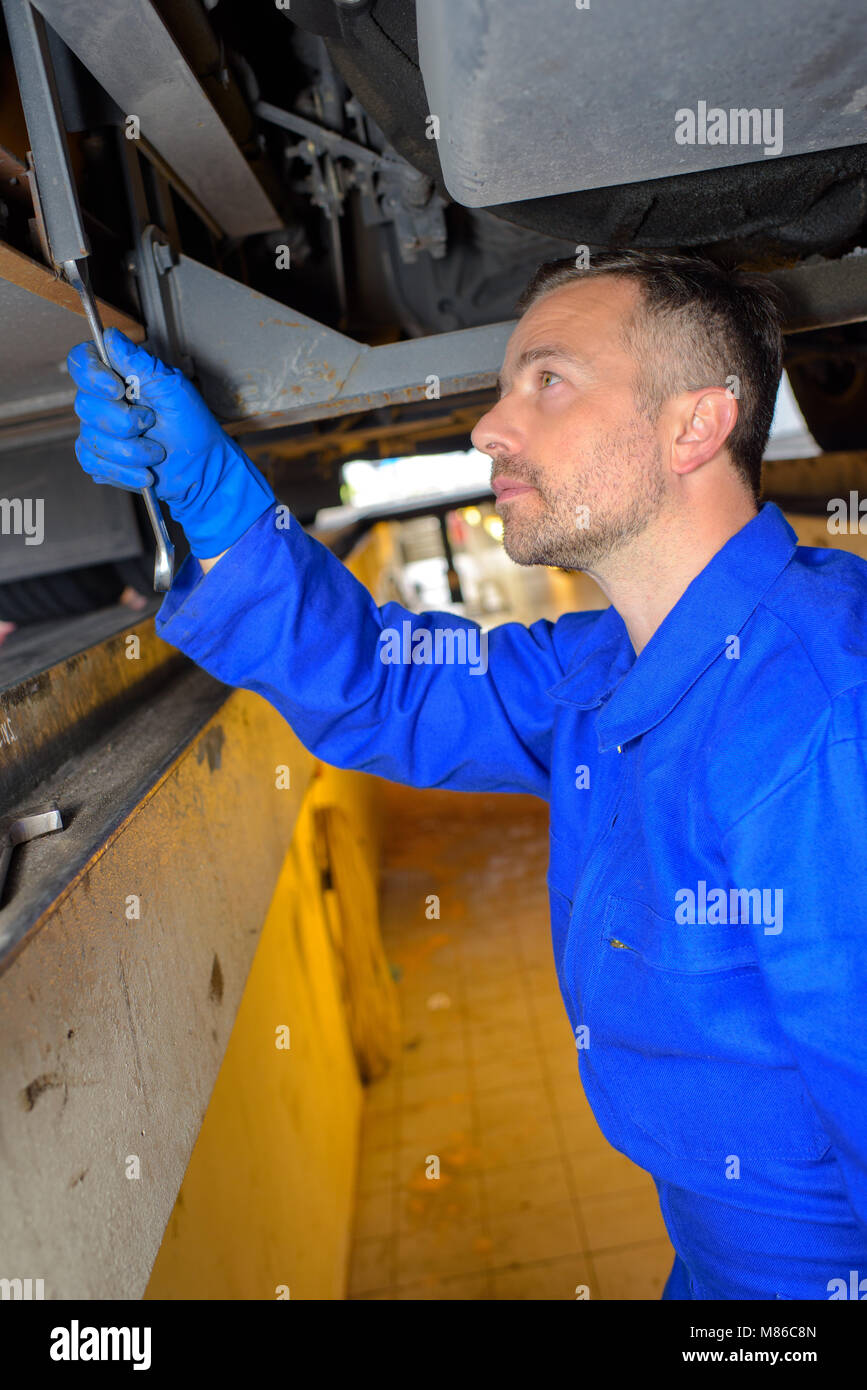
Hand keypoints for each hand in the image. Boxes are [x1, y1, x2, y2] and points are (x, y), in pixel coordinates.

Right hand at [66, 328, 275, 557]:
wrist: (202, 469)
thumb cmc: (193, 427)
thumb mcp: (173, 389)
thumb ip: (141, 364)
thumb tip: (112, 337)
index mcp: (119, 377)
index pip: (82, 361)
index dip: (91, 374)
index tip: (117, 389)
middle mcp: (104, 402)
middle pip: (85, 404)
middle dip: (124, 422)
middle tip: (153, 423)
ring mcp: (99, 432)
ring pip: (91, 438)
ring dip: (130, 451)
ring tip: (156, 452)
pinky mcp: (100, 460)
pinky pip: (93, 464)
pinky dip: (124, 471)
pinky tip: (145, 472)